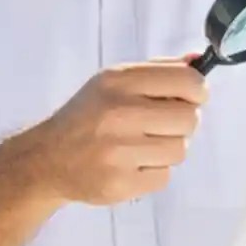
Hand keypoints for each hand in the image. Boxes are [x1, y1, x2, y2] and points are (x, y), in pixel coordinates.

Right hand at [37, 55, 207, 205]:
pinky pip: (164, 177)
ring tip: (143, 145)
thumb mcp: (115, 81)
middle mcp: (119, 113)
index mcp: (120, 81)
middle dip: (182, 123)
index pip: (188, 81)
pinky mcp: (120, 184)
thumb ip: (159, 70)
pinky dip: (153, 172)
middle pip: (190, 118)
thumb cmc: (89, 114)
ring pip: (179, 150)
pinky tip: (131, 165)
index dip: (197, 91)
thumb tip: (198, 61)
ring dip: (168, 149)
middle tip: (161, 124)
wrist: (47, 158)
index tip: (190, 97)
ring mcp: (119, 151)